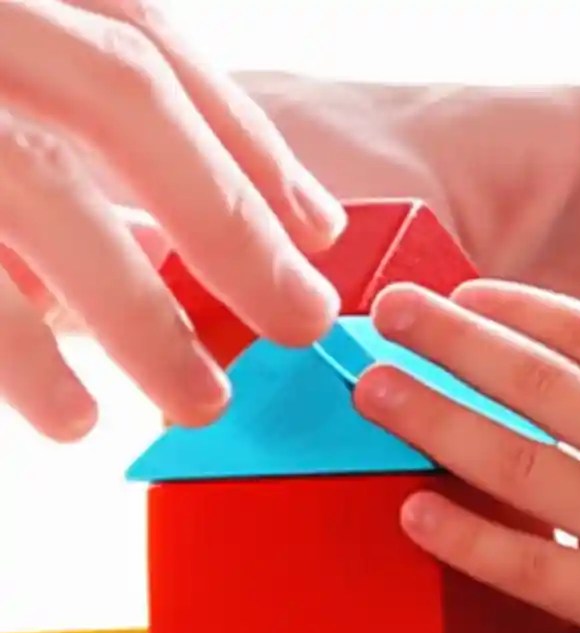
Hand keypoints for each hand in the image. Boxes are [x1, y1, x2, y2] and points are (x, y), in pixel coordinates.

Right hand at [0, 0, 344, 441]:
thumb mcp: (11, 89)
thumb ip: (90, 142)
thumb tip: (211, 234)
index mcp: (23, 2)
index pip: (147, 46)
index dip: (246, 140)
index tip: (321, 230)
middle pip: (124, 98)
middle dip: (228, 218)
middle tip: (303, 323)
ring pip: (45, 189)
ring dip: (140, 310)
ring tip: (200, 399)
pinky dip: (25, 352)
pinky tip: (73, 415)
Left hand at [352, 280, 579, 632]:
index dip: (519, 309)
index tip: (468, 293)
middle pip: (529, 379)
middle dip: (449, 339)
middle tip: (386, 313)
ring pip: (509, 457)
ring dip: (433, 417)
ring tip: (373, 390)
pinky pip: (529, 564)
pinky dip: (466, 537)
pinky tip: (414, 511)